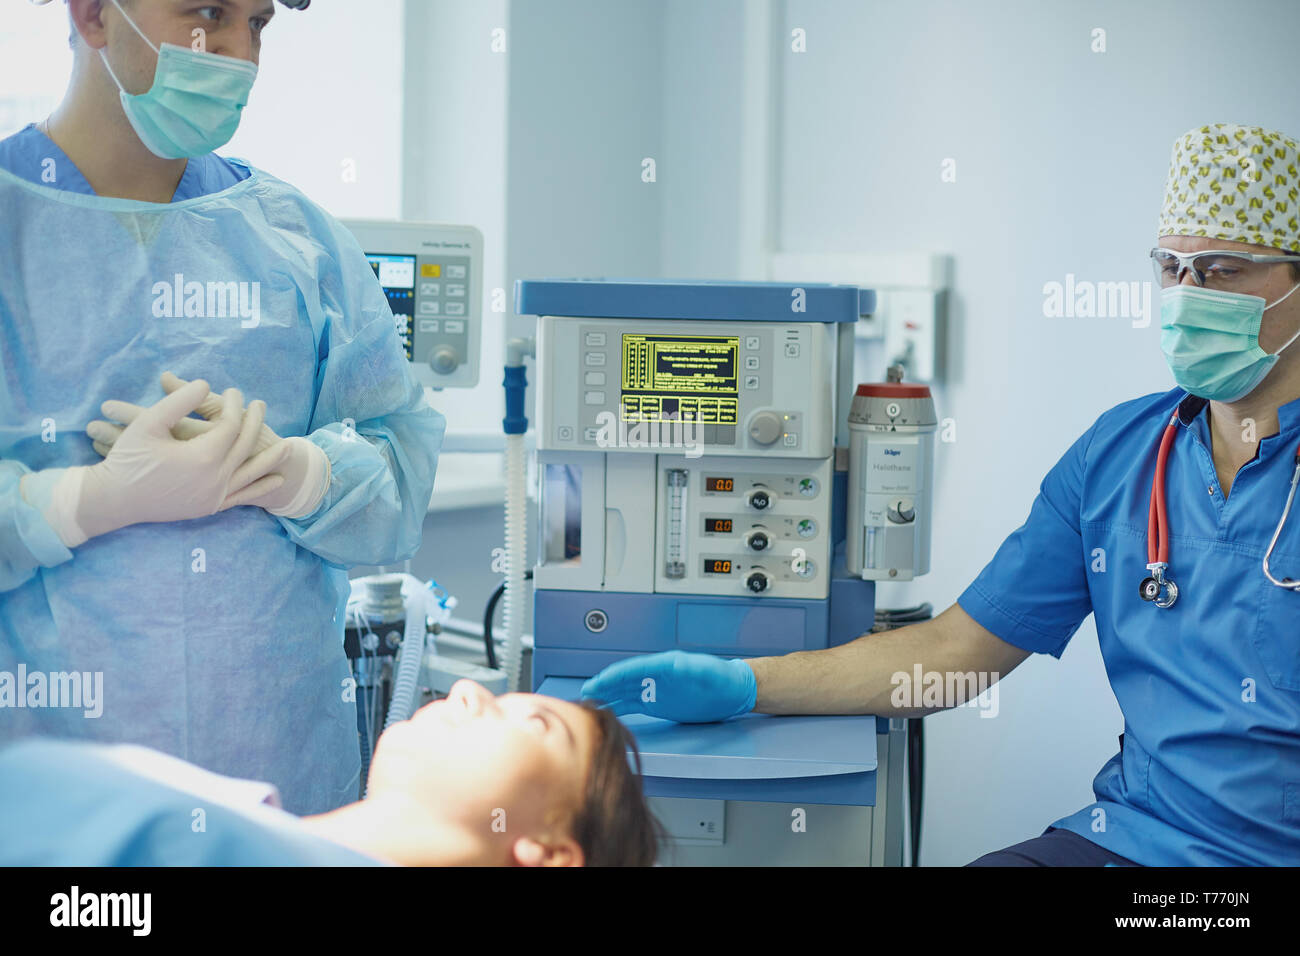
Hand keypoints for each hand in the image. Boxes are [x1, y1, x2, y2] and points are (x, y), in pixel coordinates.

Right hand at [52, 380, 288, 545]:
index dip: (233, 406)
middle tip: (259, 404)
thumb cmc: (127, 458)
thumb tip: (206, 383)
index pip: (229, 426)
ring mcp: (214, 496)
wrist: (113, 500)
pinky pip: (242, 497)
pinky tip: (276, 480)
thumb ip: (178, 401)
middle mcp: (214, 478)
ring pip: (251, 473)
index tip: (232, 390)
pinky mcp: (209, 508)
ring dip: (271, 458)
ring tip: (289, 444)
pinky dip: (261, 488)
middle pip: (244, 446)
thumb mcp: (147, 424)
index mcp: (202, 457)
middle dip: (253, 423)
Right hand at [580, 650, 756, 722]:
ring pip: (625, 691)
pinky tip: (606, 710)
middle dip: (605, 685)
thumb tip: (677, 665)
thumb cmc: (724, 679)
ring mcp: (655, 689)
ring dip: (607, 695)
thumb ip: (695, 669)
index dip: (616, 675)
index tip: (601, 681)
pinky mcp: (657, 702)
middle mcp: (656, 675)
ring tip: (589, 701)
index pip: (636, 669)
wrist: (732, 692)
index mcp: (666, 665)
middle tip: (586, 693)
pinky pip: (633, 703)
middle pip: (625, 679)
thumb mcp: (711, 673)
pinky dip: (618, 706)